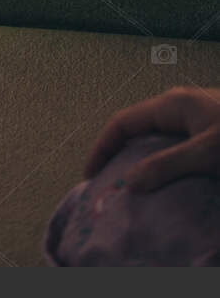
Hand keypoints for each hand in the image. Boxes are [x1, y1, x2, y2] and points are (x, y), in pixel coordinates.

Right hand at [84, 87, 219, 190]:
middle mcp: (178, 108)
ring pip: (158, 143)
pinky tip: (169, 187)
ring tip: (136, 193)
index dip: (102, 148)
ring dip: (145, 165)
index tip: (90, 176)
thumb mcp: (206, 152)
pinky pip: (176, 150)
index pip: (122, 123)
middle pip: (138, 133)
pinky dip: (166, 168)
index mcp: (171, 104)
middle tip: (111, 189)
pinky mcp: (207, 133)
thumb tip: (130, 181)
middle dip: (121, 158)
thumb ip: (168, 165)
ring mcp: (194, 120)